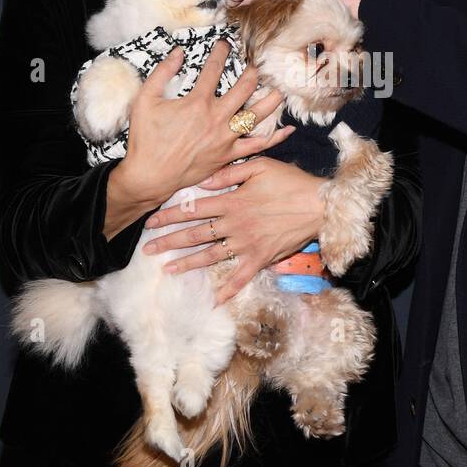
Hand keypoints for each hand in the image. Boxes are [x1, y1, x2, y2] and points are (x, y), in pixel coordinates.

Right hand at [112, 39, 294, 207]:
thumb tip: (178, 52)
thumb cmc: (146, 139)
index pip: (213, 69)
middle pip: (244, 88)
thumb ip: (161, 73)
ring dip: (270, 99)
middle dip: (252, 72)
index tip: (224, 44)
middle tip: (257, 65)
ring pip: (257, 115)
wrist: (150, 176)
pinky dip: (275, 138)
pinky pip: (257, 145)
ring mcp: (225, 137)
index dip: (220, 52)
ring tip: (280, 88)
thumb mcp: (145, 100)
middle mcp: (216, 118)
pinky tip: (289, 130)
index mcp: (197, 102)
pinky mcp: (229, 155)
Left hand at [141, 155, 326, 305]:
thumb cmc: (290, 182)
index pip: (193, 209)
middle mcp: (235, 225)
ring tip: (168, 269)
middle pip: (195, 234)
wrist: (318, 205)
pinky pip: (241, 276)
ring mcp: (247, 244)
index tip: (150, 221)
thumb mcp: (260, 166)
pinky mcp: (261, 258)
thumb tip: (203, 180)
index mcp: (232, 201)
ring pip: (211, 256)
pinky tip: (213, 300)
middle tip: (147, 250)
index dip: (170, 215)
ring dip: (188, 263)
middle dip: (169, 241)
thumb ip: (229, 174)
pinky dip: (227, 289)